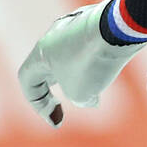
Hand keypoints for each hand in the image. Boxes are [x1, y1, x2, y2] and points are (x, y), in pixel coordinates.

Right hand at [17, 1, 146, 128]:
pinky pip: (90, 49)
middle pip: (50, 69)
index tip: (57, 121)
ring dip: (83, 80)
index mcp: (41, 52)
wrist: (118, 28)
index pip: (28, 80)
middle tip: (76, 103)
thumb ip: (78, 99)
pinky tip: (109, 72)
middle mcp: (54, 36)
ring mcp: (74, 28)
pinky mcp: (95, 25)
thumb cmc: (93, 61)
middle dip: (63, 90)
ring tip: (97, 93)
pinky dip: (97, 65)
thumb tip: (90, 96)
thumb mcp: (80, 93)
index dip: (38, 104)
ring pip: (72, 60)